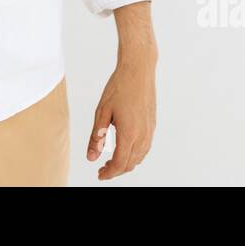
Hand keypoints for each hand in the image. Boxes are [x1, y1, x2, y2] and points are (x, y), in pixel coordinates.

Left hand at [87, 55, 156, 179]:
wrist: (139, 70)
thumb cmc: (119, 87)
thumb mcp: (102, 111)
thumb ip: (97, 136)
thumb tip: (91, 157)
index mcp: (129, 133)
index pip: (119, 164)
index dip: (108, 173)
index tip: (99, 175)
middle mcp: (143, 135)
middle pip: (130, 164)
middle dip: (116, 170)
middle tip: (102, 169)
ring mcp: (150, 131)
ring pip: (139, 158)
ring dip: (126, 163)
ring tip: (111, 161)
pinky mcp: (152, 125)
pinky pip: (144, 148)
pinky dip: (134, 155)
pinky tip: (125, 149)